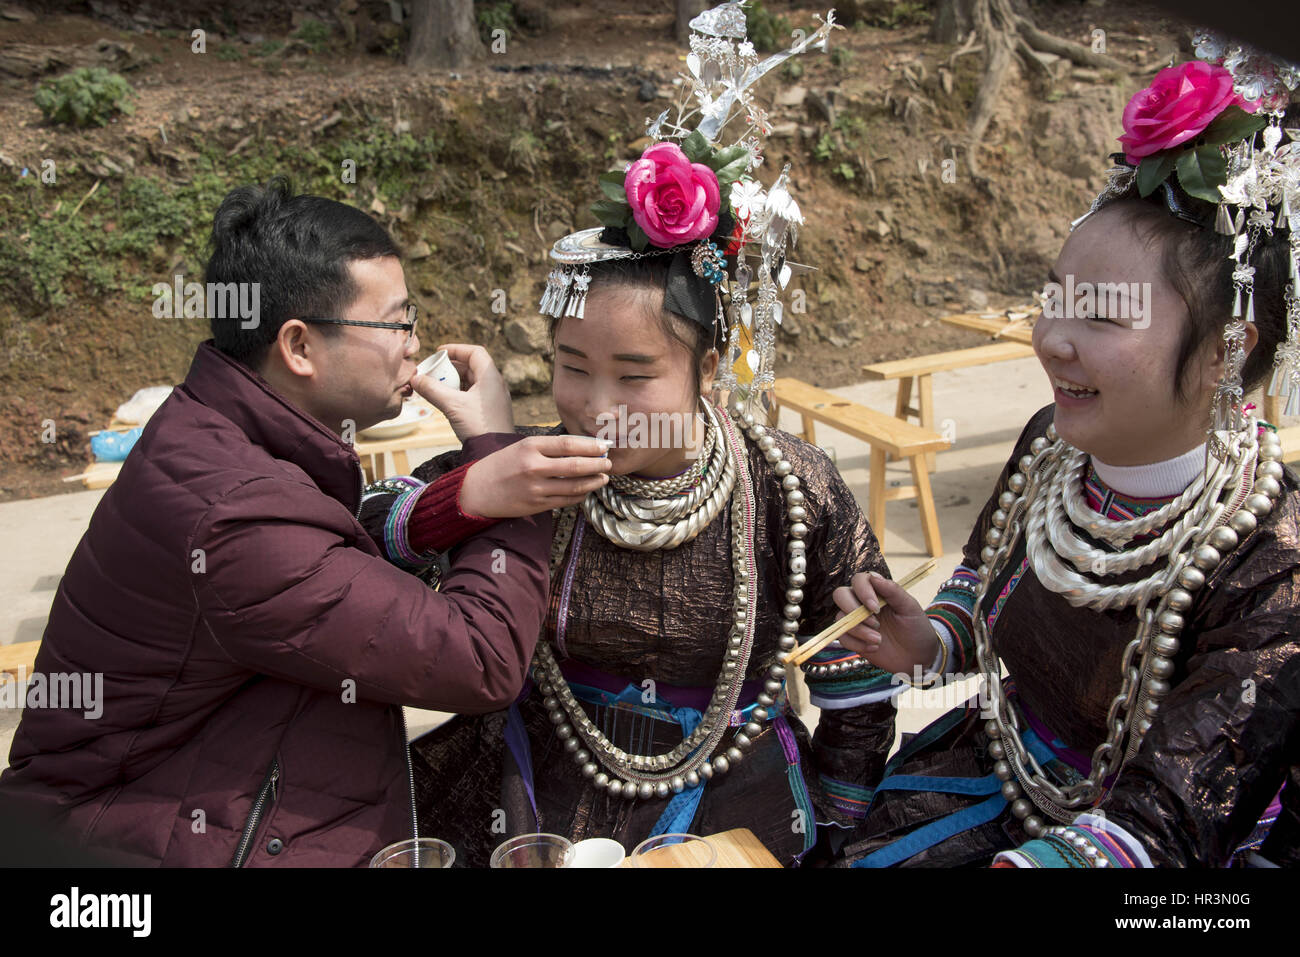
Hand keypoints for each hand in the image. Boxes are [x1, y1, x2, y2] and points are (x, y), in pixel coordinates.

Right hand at [410, 343, 514, 439]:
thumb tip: (415, 379)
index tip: (440, 352)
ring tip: (436, 386)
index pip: (475, 352)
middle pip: (472, 366)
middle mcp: (495, 385)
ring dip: (454, 381)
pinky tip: (446, 400)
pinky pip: (473, 395)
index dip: (456, 349)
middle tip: (433, 372)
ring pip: (472, 382)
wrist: (495, 454)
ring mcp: (494, 399)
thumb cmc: (478, 427)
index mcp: (491, 377)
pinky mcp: (491, 412)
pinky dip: (459, 393)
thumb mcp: (452, 405)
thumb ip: (432, 390)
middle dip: (451, 367)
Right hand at [459, 434, 613, 517]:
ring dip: (593, 482)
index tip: (604, 446)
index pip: (568, 444)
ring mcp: (535, 488)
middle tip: (609, 463)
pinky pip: (566, 500)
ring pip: (574, 486)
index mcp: (530, 446)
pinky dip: (580, 495)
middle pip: (575, 466)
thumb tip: (582, 448)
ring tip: (603, 477)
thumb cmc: (502, 465)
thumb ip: (548, 448)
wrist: (477, 489)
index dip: (590, 446)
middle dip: (597, 464)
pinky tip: (587, 490)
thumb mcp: (522, 447)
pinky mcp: (536, 505)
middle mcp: (533, 466)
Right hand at [831, 571, 940, 677]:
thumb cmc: (916, 628)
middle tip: (875, 623)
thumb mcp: (910, 607)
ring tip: (879, 640)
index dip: (863, 591)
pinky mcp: (853, 638)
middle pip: (840, 595)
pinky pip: (842, 637)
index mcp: (877, 592)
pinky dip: (857, 644)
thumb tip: (873, 577)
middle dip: (852, 609)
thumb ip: (893, 590)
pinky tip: (875, 648)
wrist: (918, 657)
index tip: (876, 608)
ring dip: (858, 630)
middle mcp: (862, 603)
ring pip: (840, 617)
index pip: (859, 580)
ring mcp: (856, 621)